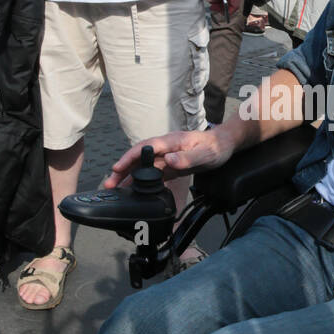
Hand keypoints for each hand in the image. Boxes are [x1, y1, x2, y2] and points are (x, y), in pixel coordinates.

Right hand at [104, 128, 230, 187]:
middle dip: (122, 170)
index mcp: (171, 141)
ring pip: (142, 166)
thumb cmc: (216, 148)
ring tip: (115, 191)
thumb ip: (187, 158)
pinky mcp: (169, 165)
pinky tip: (132, 191)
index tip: (117, 168)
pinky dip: (139, 181)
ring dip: (128, 177)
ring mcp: (165, 156)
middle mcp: (164, 148)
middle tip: (109, 185)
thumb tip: (168, 160)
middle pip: (138, 158)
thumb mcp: (205, 154)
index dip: (130, 157)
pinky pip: (150, 173)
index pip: (145, 148)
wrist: (224, 145)